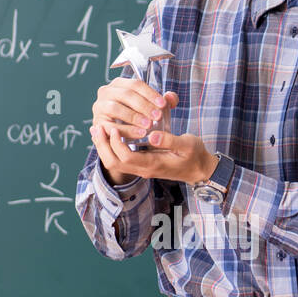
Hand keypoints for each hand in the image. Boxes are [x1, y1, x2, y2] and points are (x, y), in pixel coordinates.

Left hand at [90, 117, 217, 186]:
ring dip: (104, 147)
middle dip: (102, 146)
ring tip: (98, 129)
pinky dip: (111, 147)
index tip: (113, 126)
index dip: (115, 143)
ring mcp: (142, 168)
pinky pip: (121, 159)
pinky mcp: (142, 164)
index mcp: (153, 164)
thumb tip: (152, 136)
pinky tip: (109, 134)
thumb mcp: (187, 145)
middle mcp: (144, 169)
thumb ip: (170, 140)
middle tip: (97, 127)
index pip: (125, 157)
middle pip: (114, 163)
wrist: (200, 170)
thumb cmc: (195, 155)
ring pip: (115, 163)